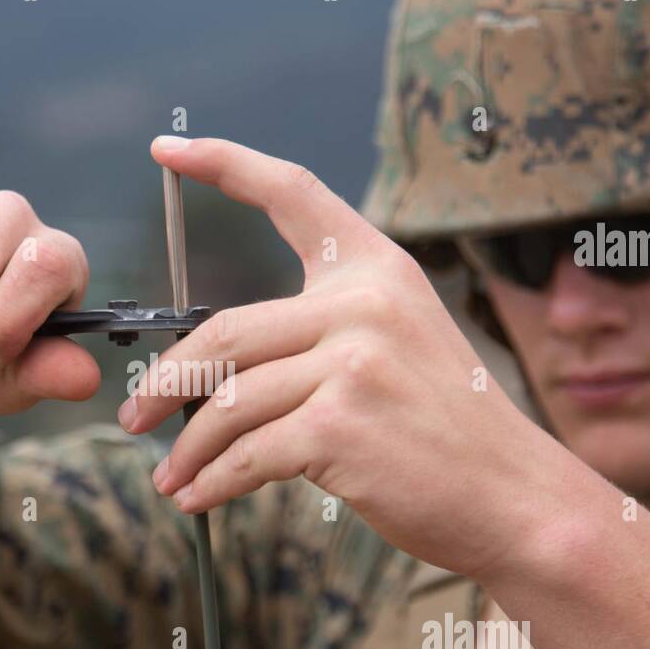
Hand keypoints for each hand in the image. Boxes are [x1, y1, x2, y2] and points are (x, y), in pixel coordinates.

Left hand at [122, 136, 571, 578]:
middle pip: (223, 333)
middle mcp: (364, 304)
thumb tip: (217, 371)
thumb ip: (323, 333)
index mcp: (378, 270)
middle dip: (167, 382)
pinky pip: (247, 452)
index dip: (225, 164)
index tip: (168, 150)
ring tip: (168, 478)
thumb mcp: (400, 348)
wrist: (515, 497)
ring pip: (227, 402)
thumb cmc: (449, 431)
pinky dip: (211, 481)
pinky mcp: (340, 425)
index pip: (293, 193)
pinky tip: (196, 498)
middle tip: (134, 416)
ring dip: (186, 449)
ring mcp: (352, 363)